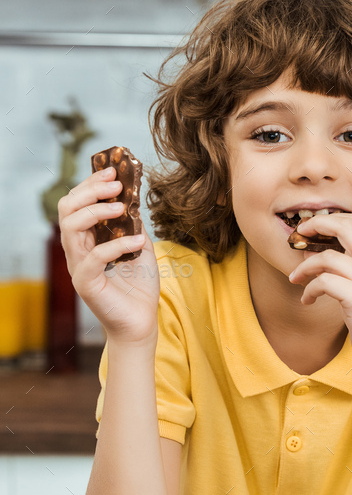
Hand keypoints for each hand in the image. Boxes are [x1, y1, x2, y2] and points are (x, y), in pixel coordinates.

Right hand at [58, 166, 159, 346]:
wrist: (141, 322)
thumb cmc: (139, 287)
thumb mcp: (140, 247)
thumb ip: (134, 225)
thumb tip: (134, 199)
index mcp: (87, 240)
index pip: (76, 204)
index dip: (91, 185)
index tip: (113, 172)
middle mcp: (78, 251)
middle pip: (67, 210)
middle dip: (89, 191)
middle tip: (115, 184)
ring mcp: (79, 267)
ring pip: (71, 228)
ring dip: (96, 212)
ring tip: (121, 208)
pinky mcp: (86, 284)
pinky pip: (93, 257)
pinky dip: (116, 244)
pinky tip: (137, 241)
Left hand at [287, 213, 351, 385]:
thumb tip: (317, 251)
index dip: (332, 219)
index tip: (312, 229)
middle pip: (345, 226)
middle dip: (316, 225)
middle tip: (298, 237)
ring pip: (328, 257)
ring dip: (304, 267)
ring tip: (296, 279)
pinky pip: (323, 282)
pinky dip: (309, 290)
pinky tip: (307, 300)